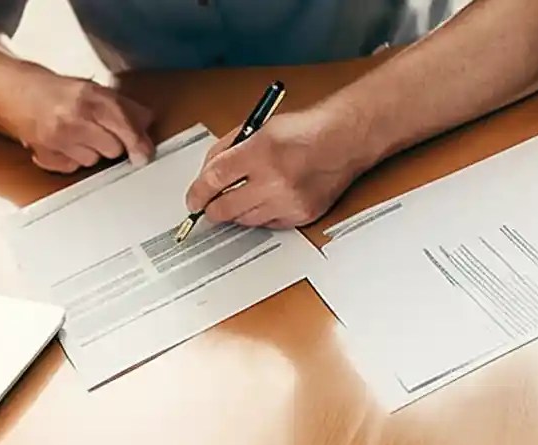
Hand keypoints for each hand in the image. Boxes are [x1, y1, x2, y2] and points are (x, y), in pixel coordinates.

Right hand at [11, 70, 155, 173]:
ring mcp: (58, 140)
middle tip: (99, 131)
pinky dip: (73, 159)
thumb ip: (124, 105)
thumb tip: (148, 122)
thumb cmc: (55, 91)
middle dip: (111, 143)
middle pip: (113, 149)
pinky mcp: (46, 156)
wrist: (14, 93)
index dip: (138, 143)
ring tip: (78, 135)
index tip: (144, 155)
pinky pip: (73, 168)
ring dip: (91, 151)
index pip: (124, 126)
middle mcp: (74, 119)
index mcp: (89, 98)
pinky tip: (64, 143)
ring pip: (93, 161)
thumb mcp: (93, 89)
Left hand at [184, 105, 367, 228]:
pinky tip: (265, 199)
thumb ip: (228, 149)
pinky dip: (260, 214)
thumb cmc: (304, 130)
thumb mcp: (259, 127)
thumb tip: (205, 175)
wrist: (344, 140)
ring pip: (244, 220)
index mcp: (261, 151)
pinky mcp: (301, 215)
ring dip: (237, 210)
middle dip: (212, 208)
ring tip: (243, 195)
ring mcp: (289, 201)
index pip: (215, 178)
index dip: (198, 192)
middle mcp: (275, 179)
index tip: (192, 200)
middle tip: (209, 205)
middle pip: (225, 208)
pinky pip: (267, 224)